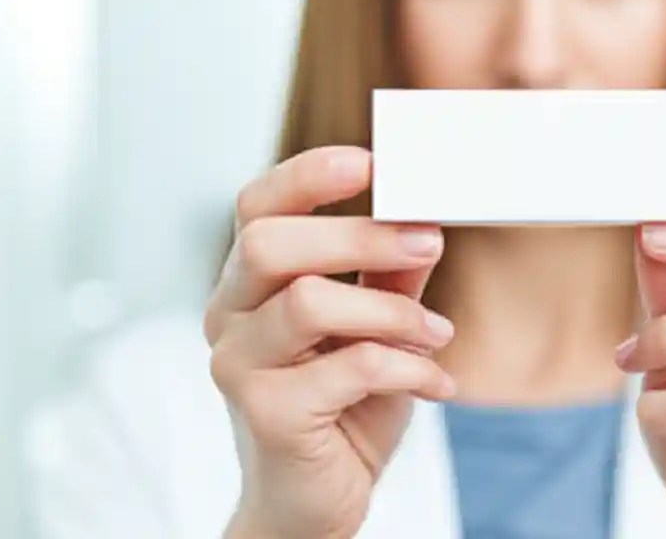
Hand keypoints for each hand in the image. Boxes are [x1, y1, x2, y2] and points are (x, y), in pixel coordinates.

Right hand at [205, 146, 456, 538]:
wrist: (316, 504)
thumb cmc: (342, 408)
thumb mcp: (375, 328)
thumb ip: (390, 274)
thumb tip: (424, 218)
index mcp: (250, 284)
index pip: (255, 207)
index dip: (305, 176)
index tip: (370, 161)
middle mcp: (229, 316)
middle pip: (270, 243)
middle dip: (359, 234)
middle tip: (429, 240)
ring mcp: (237, 366)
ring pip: (309, 301)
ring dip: (392, 310)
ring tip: (437, 333)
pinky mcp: (265, 414)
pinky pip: (349, 366)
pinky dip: (409, 367)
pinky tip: (436, 383)